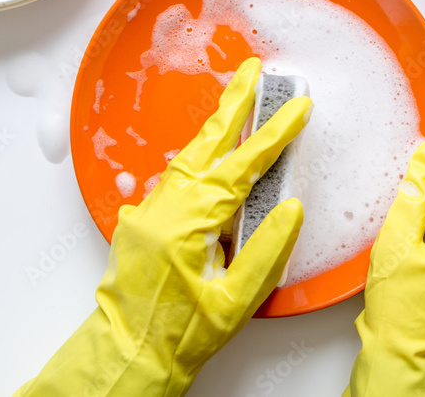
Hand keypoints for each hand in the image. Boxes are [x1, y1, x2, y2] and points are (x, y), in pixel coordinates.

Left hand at [15, 58, 310, 396]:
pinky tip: (206, 152)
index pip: (239, 168)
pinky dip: (194, 157)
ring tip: (236, 102)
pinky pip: (172, 179)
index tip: (295, 109)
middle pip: (205, 144)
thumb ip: (268, 251)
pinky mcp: (143, 222)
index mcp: (187, 224)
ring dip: (214, 128)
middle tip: (252, 72)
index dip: (272, 136)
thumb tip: (291, 210)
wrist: (128, 353)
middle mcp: (163, 210)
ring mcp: (149, 213)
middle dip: (233, 105)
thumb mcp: (236, 301)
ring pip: (187, 157)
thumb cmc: (179, 336)